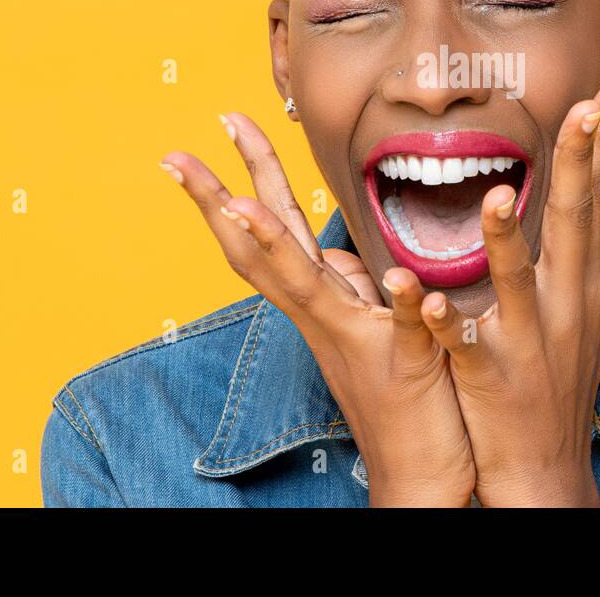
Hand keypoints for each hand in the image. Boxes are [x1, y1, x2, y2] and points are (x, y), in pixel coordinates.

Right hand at [160, 112, 475, 506]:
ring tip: (241, 204)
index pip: (265, 233)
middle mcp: (322, 317)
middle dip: (220, 197)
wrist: (421, 472)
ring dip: (271, 247)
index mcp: (318, 301)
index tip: (215, 128)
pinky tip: (407, 280)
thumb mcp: (368, 323)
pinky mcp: (407, 363)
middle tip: (178, 151)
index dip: (238, 181)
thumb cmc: (400, 391)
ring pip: (306, 287)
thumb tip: (332, 250)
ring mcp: (357, 340)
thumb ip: (347, 286)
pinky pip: (405, 328)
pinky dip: (407, 302)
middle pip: (261, 249)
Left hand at [417, 74, 599, 505]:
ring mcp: (527, 337)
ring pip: (515, 280)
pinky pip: (461, 343)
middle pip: (571, 223)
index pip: (596, 196)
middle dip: (578, 163)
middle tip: (585, 108)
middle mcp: (564, 300)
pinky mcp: (488, 372)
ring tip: (496, 196)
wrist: (545, 461)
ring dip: (505, 239)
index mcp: (585, 279)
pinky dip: (443, 323)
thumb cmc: (569, 375)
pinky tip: (424, 300)